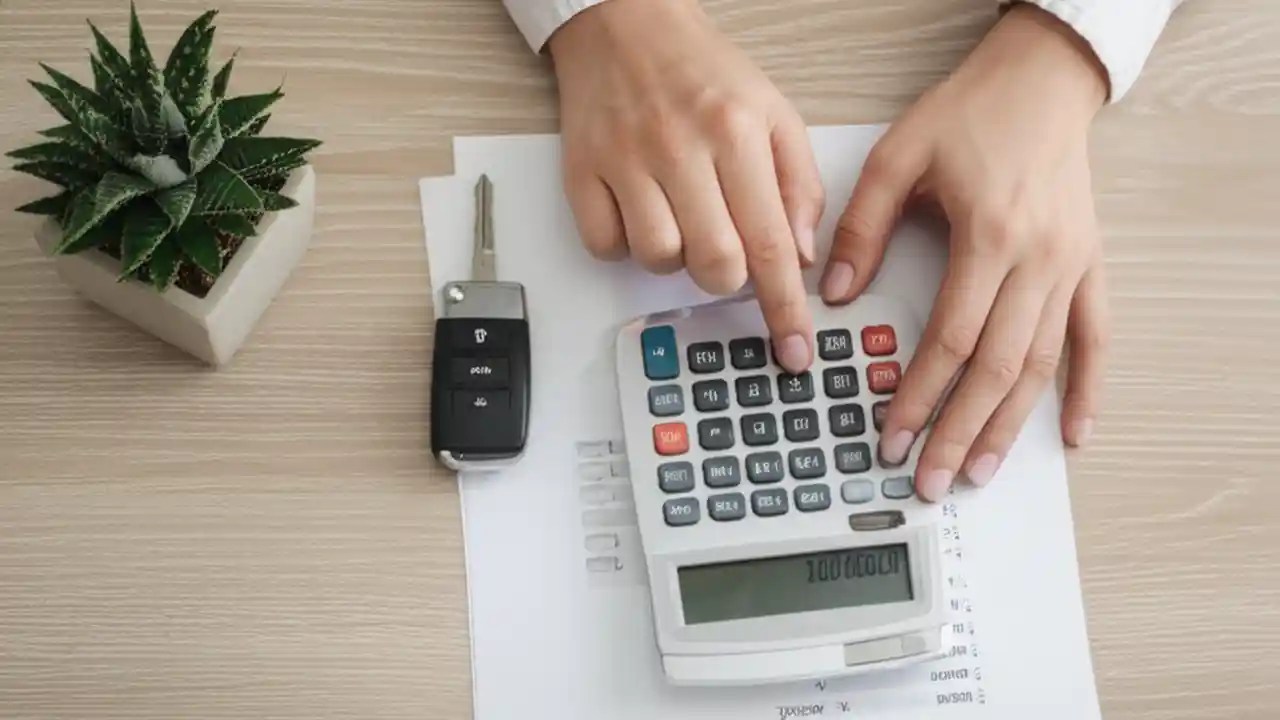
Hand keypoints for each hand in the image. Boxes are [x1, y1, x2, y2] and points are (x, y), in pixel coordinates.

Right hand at [548, 0, 824, 372]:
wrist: (625, 25)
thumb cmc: (703, 74)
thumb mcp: (773, 113)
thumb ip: (798, 184)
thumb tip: (800, 256)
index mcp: (736, 132)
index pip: (769, 242)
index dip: (784, 307)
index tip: (792, 350)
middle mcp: (679, 147)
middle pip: (713, 264)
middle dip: (728, 275)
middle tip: (725, 242)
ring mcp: (624, 161)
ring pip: (658, 261)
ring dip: (676, 255)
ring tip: (679, 212)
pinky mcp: (581, 172)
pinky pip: (605, 247)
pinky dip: (625, 243)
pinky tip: (639, 207)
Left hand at [821, 5, 1111, 500]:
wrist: (1040, 81)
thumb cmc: (970, 113)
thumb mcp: (898, 156)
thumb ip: (862, 227)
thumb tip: (832, 292)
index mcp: (990, 235)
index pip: (951, 340)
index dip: (918, 395)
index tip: (889, 435)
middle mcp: (1039, 260)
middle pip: (997, 368)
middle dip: (957, 430)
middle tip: (927, 480)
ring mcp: (1071, 267)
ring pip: (1041, 364)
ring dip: (1009, 425)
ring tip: (978, 472)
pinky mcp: (1089, 265)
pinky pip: (1095, 336)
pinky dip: (1085, 387)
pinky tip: (1073, 432)